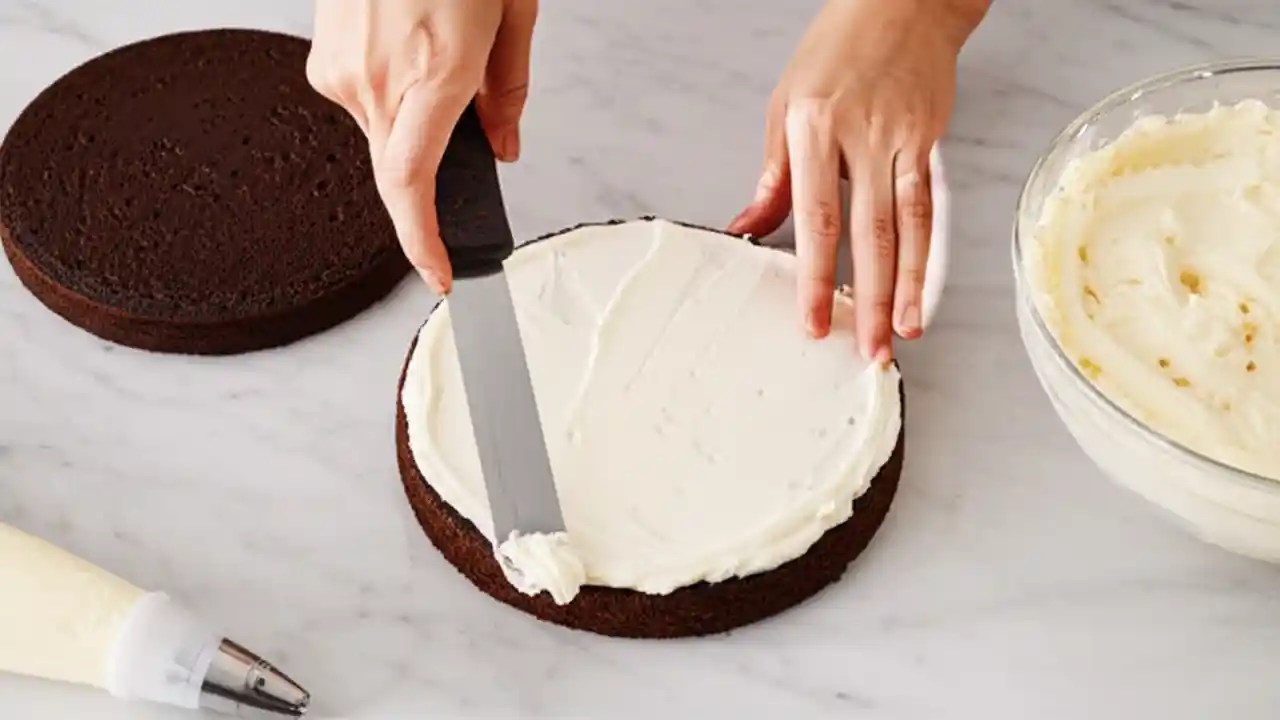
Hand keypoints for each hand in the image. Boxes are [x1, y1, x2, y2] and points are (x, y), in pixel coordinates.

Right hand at [307, 0, 537, 293]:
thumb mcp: (512, 11)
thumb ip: (507, 92)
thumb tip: (501, 148)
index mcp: (429, 73)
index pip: (411, 185)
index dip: (421, 242)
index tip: (438, 275)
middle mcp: (373, 79)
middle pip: (402, 164)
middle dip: (438, 161)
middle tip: (468, 112)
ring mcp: (340, 65)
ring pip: (383, 129)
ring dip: (418, 114)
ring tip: (445, 48)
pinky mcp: (323, 50)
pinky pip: (363, 95)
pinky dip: (395, 87)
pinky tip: (414, 39)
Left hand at [728, 0, 986, 361]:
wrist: (901, 3)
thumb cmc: (835, 50)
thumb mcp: (784, 105)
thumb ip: (773, 175)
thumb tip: (748, 227)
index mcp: (816, 129)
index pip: (817, 219)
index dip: (817, 278)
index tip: (813, 322)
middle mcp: (864, 137)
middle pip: (870, 234)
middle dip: (871, 299)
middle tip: (869, 350)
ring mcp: (904, 140)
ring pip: (909, 227)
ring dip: (909, 287)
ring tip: (905, 334)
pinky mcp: (931, 141)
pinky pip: (930, 207)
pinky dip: (927, 252)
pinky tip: (925, 287)